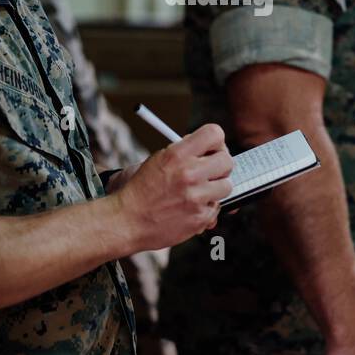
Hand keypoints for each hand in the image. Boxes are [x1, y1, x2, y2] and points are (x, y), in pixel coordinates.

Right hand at [114, 124, 232, 250]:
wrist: (127, 220)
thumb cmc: (142, 189)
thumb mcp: (159, 160)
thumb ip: (184, 152)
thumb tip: (209, 149)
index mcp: (177, 154)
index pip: (214, 134)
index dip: (217, 142)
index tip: (213, 149)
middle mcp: (189, 173)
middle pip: (227, 161)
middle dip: (221, 166)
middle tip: (211, 171)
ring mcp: (196, 197)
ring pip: (227, 186)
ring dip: (216, 189)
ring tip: (198, 191)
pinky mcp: (200, 217)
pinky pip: (217, 207)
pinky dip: (206, 208)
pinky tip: (190, 208)